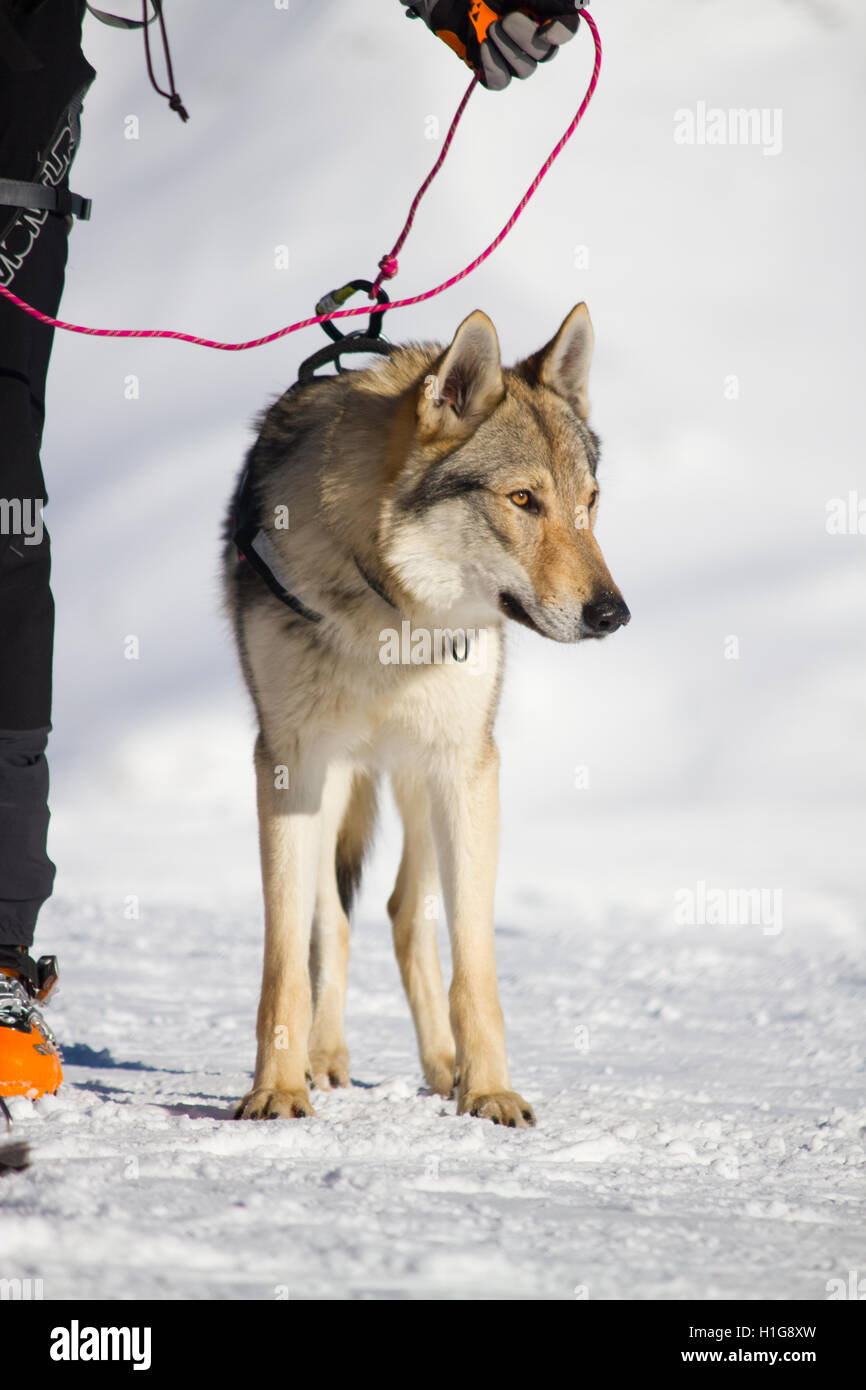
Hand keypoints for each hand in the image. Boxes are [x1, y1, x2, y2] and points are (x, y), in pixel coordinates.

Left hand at [401, 1, 583, 90]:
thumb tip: (581, 4)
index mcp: (547, 14)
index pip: (567, 31)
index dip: (560, 34)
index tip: (545, 30)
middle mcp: (535, 39)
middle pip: (545, 54)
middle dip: (524, 38)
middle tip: (504, 19)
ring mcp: (513, 57)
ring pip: (524, 70)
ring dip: (506, 49)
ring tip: (489, 27)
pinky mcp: (492, 70)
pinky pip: (500, 81)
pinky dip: (492, 65)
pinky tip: (482, 46)